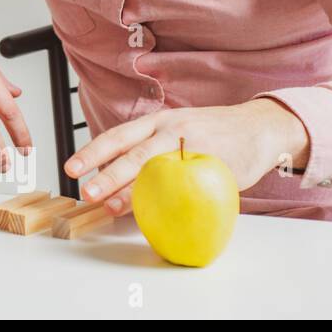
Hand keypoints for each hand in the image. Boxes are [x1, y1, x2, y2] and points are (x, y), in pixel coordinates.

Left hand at [65, 98, 308, 214]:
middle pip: (132, 151)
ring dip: (130, 189)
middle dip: (105, 173)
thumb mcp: (176, 129)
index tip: (71, 167)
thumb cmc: (211, 132)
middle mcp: (171, 130)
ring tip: (110, 206)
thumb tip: (116, 177)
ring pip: (155, 168)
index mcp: (157, 122)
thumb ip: (150, 147)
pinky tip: (155, 210)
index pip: (118, 135)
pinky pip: (186, 184)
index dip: (93, 151)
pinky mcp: (214, 165)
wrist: (259, 126)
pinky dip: (167, 197)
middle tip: (86, 191)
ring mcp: (193, 146)